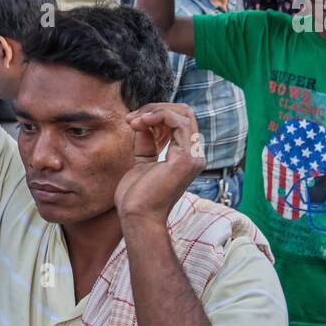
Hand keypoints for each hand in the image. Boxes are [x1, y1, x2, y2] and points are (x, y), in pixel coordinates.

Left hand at [115, 103, 203, 223]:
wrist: (137, 216)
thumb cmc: (137, 197)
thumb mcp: (142, 161)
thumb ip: (147, 142)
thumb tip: (144, 122)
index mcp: (186, 157)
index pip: (179, 122)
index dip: (155, 115)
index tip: (131, 121)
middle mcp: (194, 155)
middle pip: (184, 113)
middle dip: (155, 109)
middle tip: (132, 118)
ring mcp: (193, 156)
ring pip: (183, 114)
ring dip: (154, 111)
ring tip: (133, 121)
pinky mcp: (186, 158)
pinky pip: (179, 122)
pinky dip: (158, 115)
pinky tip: (140, 122)